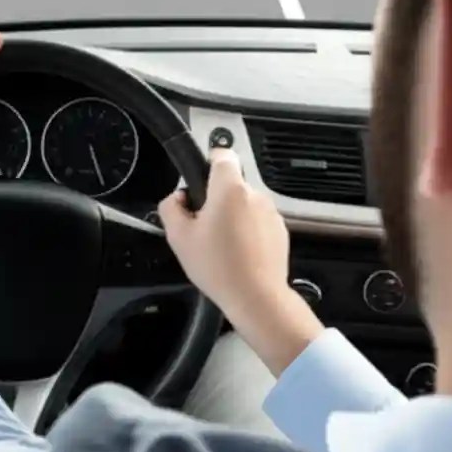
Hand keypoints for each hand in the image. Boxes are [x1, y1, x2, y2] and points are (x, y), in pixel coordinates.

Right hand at [157, 148, 322, 374]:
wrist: (256, 297)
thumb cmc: (218, 267)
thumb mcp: (179, 238)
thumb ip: (171, 208)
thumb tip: (177, 198)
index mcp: (229, 189)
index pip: (222, 154)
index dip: (208, 163)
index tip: (199, 182)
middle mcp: (254, 194)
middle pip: (231, 183)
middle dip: (216, 198)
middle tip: (202, 226)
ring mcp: (271, 212)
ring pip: (244, 204)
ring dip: (233, 216)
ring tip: (220, 246)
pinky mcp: (280, 230)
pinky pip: (258, 221)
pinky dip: (248, 231)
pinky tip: (238, 254)